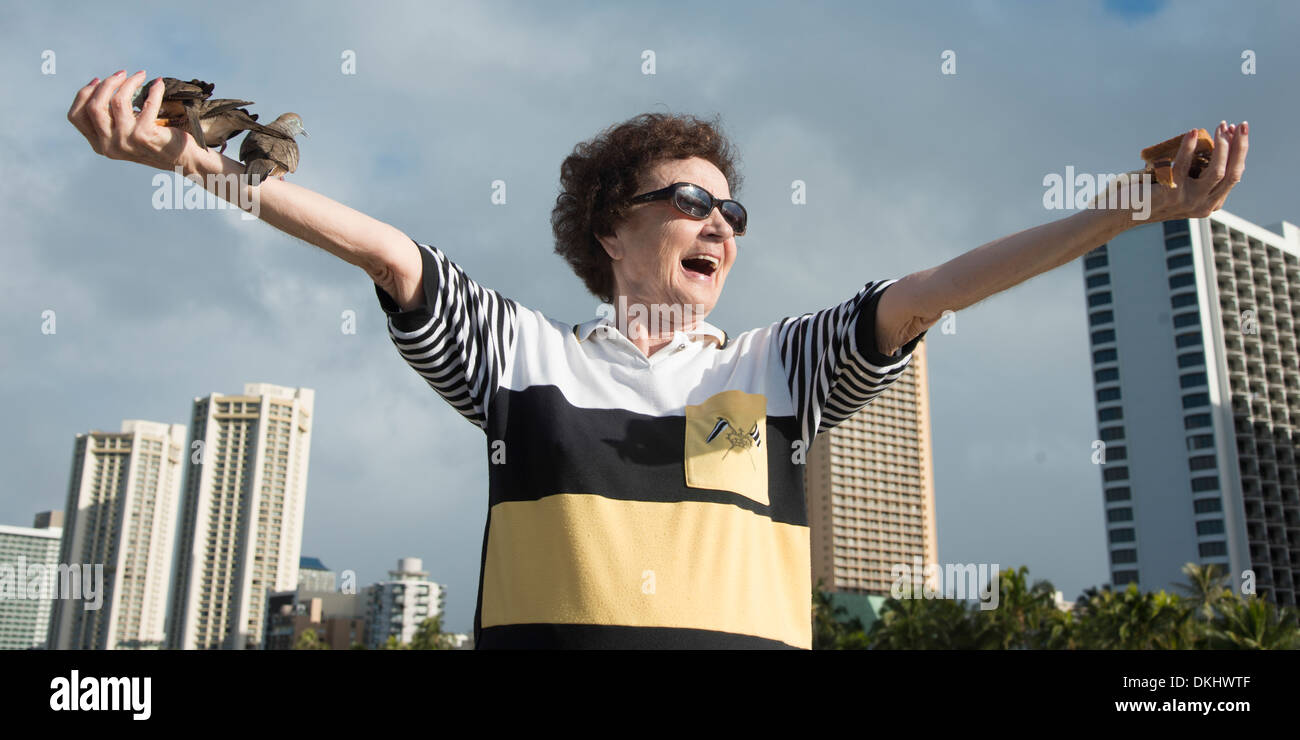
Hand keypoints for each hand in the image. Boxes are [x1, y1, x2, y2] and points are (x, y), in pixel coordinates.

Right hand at [67, 70, 194, 171]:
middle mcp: (108, 146)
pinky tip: (158, 84)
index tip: (98, 80)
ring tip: (140, 76)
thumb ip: (110, 118)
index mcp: (99, 145)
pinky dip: (153, 90)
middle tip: (122, 74)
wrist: (182, 161)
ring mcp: (125, 142)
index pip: (76, 116)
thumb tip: (103, 84)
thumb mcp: (124, 134)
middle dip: (107, 84)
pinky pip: (145, 103)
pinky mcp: (144, 136)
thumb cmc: (154, 142)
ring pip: (116, 101)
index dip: (84, 94)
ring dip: (129, 83)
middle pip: (93, 106)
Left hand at [1149, 121, 1248, 220]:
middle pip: (1232, 174)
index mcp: (1209, 204)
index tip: (1237, 132)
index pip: (1234, 177)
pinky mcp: (1170, 194)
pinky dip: (1189, 147)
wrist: (1122, 212)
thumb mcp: (1182, 188)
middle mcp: (1202, 206)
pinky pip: (1185, 166)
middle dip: (1240, 146)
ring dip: (1223, 146)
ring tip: (1221, 126)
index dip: (1239, 153)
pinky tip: (1192, 133)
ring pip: (1217, 171)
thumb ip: (1198, 176)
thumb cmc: (1152, 194)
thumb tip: (1212, 145)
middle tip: (1241, 125)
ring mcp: (1188, 201)